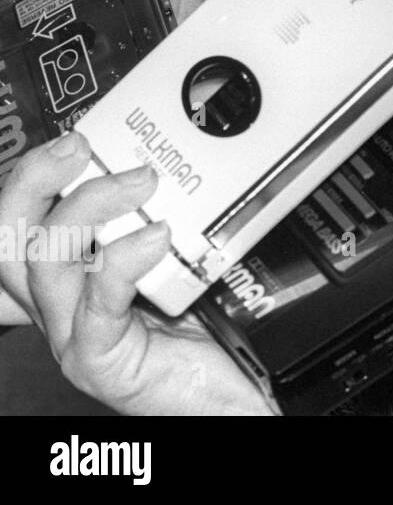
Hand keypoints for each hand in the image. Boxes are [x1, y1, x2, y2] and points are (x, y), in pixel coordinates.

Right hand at [0, 133, 275, 413]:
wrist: (226, 400)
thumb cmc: (204, 334)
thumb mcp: (182, 263)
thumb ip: (172, 218)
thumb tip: (189, 158)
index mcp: (72, 278)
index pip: (22, 220)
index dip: (32, 176)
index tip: (74, 136)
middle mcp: (60, 305)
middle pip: (9, 234)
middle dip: (36, 178)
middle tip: (81, 144)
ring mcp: (73, 335)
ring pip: (44, 260)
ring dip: (88, 207)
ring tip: (141, 182)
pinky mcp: (99, 361)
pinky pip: (96, 303)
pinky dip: (122, 261)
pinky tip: (157, 237)